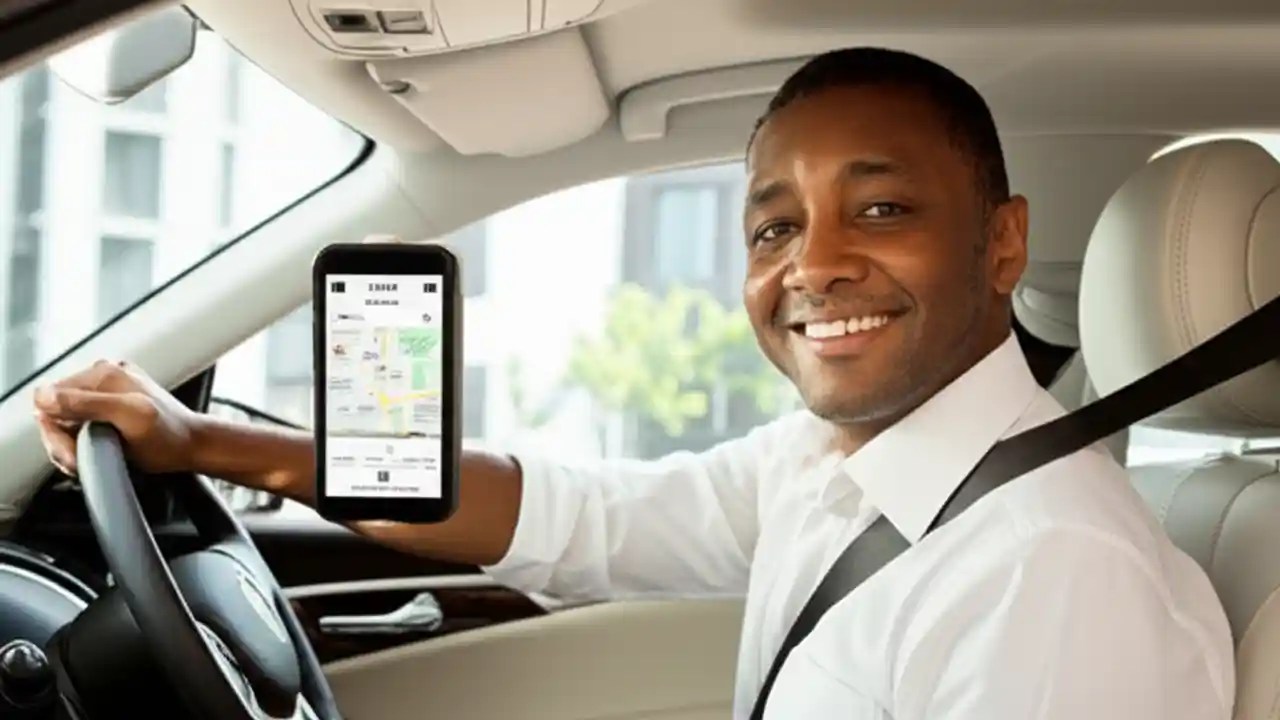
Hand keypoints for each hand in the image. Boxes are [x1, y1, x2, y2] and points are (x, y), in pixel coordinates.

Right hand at [32, 360, 201, 476]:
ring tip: (96, 458)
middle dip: (63, 442)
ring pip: (66, 422)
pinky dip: (84, 444)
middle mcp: (102, 376)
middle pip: (54, 412)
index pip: (47, 399)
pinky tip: (100, 454)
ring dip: (72, 446)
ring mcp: (107, 391)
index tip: (73, 452)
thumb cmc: (168, 436)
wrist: (193, 445)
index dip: (53, 431)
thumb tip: (44, 396)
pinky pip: (81, 425)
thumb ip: (86, 404)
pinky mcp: (112, 405)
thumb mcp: (127, 417)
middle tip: (82, 462)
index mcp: (103, 374)